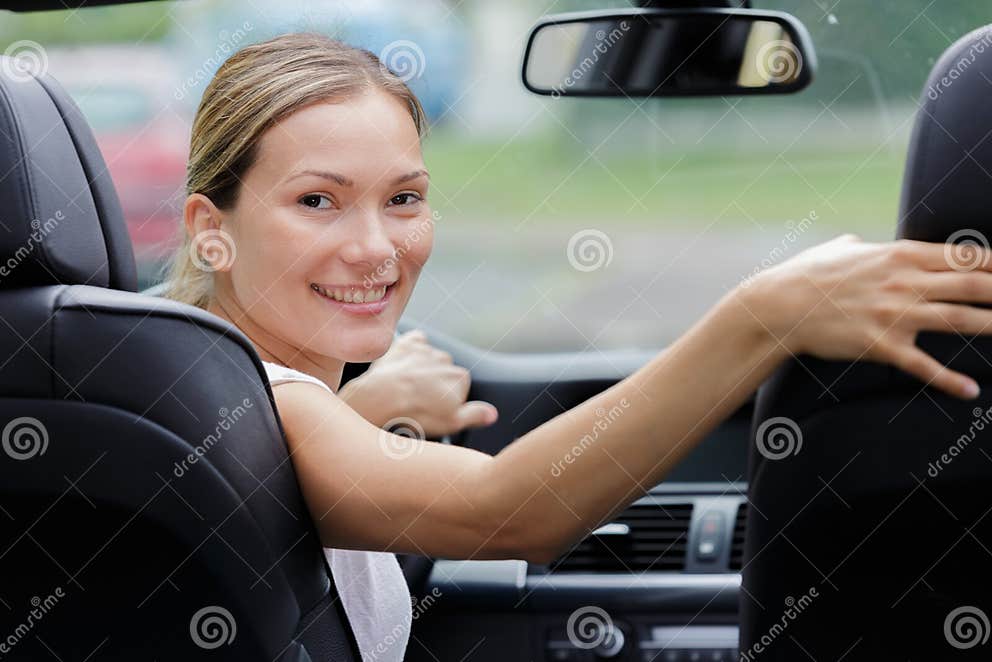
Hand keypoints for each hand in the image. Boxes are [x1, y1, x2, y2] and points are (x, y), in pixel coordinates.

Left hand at [338, 329, 498, 436]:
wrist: (381, 398)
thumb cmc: (415, 413)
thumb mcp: (451, 423)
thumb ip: (475, 415)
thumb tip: (491, 413)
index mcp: (460, 377)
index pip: (460, 388)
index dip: (447, 401)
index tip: (434, 410)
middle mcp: (446, 359)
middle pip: (445, 373)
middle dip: (435, 384)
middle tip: (418, 402)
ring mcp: (426, 350)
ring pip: (430, 358)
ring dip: (422, 369)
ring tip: (407, 388)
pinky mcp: (406, 344)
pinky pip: (415, 341)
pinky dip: (412, 349)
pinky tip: (405, 364)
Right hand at [741, 234, 991, 398]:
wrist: (778, 306)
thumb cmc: (804, 275)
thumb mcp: (839, 249)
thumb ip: (862, 246)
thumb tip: (863, 243)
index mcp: (900, 254)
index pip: (965, 256)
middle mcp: (905, 282)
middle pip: (974, 284)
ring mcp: (895, 314)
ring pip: (961, 319)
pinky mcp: (881, 345)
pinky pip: (924, 365)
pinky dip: (950, 381)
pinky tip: (971, 391)